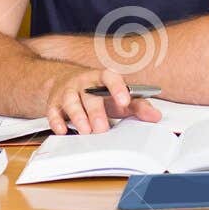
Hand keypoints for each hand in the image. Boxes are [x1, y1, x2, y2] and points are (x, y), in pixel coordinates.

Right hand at [44, 67, 161, 133]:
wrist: (67, 81)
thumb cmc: (98, 92)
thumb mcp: (118, 97)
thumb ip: (137, 106)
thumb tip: (155, 116)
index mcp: (102, 77)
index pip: (110, 78)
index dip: (118, 88)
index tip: (125, 100)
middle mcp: (83, 82)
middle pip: (90, 95)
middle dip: (96, 112)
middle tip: (102, 128)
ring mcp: (67, 91)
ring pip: (70, 101)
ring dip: (78, 117)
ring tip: (86, 131)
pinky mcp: (53, 103)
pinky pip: (53, 111)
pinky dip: (56, 121)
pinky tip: (62, 130)